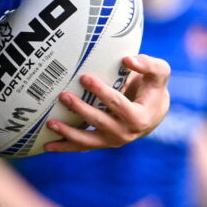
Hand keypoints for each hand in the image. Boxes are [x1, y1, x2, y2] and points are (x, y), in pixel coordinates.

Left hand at [44, 53, 170, 151]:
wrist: (153, 110)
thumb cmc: (153, 86)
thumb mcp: (159, 72)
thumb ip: (148, 64)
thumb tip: (128, 59)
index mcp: (140, 117)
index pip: (117, 103)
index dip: (101, 91)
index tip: (84, 77)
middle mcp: (127, 133)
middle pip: (100, 121)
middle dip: (80, 109)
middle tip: (62, 95)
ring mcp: (113, 141)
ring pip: (88, 140)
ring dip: (68, 134)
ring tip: (49, 124)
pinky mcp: (103, 143)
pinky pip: (83, 146)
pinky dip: (65, 147)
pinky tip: (46, 146)